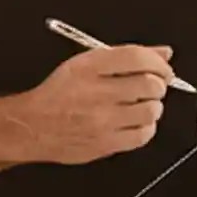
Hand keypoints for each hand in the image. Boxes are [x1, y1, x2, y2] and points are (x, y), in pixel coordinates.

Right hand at [17, 45, 175, 164]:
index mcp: (89, 66)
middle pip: (149, 84)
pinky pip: (143, 135)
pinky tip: (136, 122)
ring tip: (141, 105)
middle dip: (158, 84)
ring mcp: (101, 120)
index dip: (158, 62)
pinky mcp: (105, 143)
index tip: (163, 67)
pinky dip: (147, 127)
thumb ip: (126, 56)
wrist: (33, 125)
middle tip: (153, 87)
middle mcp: (96, 92)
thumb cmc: (59, 93)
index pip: (136, 57)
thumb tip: (164, 52)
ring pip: (151, 110)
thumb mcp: (86, 63)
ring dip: (153, 106)